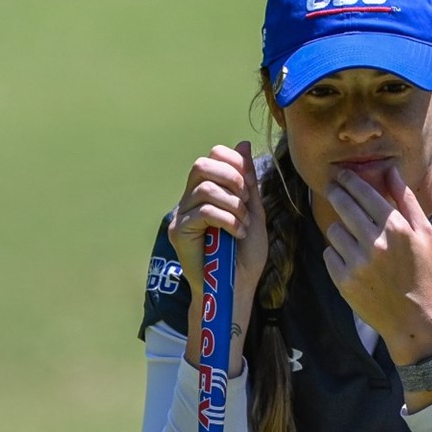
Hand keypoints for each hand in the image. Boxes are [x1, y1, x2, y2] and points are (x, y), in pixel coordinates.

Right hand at [168, 141, 268, 297]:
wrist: (237, 287)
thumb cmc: (245, 255)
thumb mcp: (253, 211)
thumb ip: (247, 181)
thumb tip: (244, 144)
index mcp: (207, 192)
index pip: (212, 157)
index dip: (234, 163)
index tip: (250, 188)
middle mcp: (190, 200)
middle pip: (201, 165)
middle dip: (232, 178)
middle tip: (246, 202)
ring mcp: (181, 215)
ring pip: (206, 188)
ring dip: (234, 205)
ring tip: (244, 226)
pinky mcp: (179, 232)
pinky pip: (203, 211)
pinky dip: (228, 219)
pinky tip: (237, 234)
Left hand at [321, 163, 431, 363]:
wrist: (413, 317)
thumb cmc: (421, 272)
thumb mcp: (424, 233)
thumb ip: (406, 200)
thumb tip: (390, 170)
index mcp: (396, 228)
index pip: (365, 193)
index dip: (350, 180)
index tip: (341, 174)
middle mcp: (375, 243)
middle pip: (344, 206)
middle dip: (336, 192)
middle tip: (332, 187)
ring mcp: (357, 263)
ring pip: (334, 230)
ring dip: (340, 228)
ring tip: (351, 235)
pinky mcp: (344, 280)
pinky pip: (329, 253)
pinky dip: (337, 253)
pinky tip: (351, 259)